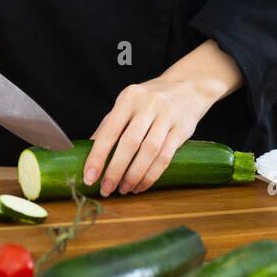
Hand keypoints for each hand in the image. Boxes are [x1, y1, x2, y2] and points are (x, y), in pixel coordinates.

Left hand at [83, 41, 243, 195]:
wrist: (188, 86)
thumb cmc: (151, 99)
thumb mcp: (128, 103)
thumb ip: (110, 124)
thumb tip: (88, 151)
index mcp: (129, 98)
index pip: (110, 130)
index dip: (98, 156)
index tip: (89, 177)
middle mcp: (148, 104)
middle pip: (129, 143)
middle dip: (115, 171)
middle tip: (106, 190)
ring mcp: (167, 116)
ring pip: (149, 152)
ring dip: (134, 175)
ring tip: (124, 189)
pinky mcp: (182, 129)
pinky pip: (165, 157)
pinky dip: (151, 175)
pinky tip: (141, 185)